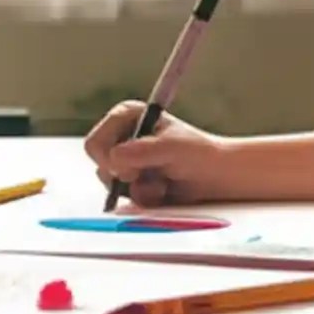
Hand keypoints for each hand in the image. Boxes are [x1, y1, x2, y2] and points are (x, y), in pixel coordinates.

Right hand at [83, 100, 228, 207]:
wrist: (218, 178)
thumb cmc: (199, 154)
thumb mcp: (173, 147)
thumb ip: (143, 151)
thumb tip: (116, 158)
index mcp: (125, 117)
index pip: (96, 141)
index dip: (107, 159)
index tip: (128, 170)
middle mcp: (120, 136)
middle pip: (98, 162)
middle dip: (121, 175)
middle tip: (143, 177)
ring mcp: (124, 161)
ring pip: (109, 181)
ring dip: (137, 187)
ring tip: (162, 183)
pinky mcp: (130, 182)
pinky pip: (123, 196)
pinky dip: (144, 197)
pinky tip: (163, 191)